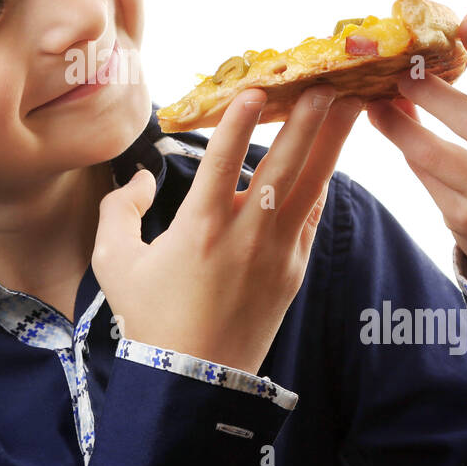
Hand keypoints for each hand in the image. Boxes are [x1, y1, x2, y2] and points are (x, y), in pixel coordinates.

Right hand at [92, 85, 361, 373]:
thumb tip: (143, 176)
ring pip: (309, 187)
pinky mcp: (293, 270)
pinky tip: (331, 157)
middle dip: (307, 123)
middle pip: (283, 168)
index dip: (237, 123)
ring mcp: (275, 253)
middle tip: (327, 84)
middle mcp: (243, 235)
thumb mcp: (114, 264)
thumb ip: (120, 211)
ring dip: (330, 144)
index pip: (222, 163)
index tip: (255, 89)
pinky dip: (321, 183)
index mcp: (198, 228)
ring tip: (352, 107)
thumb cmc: (149, 319)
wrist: (194, 381)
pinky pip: (311, 216)